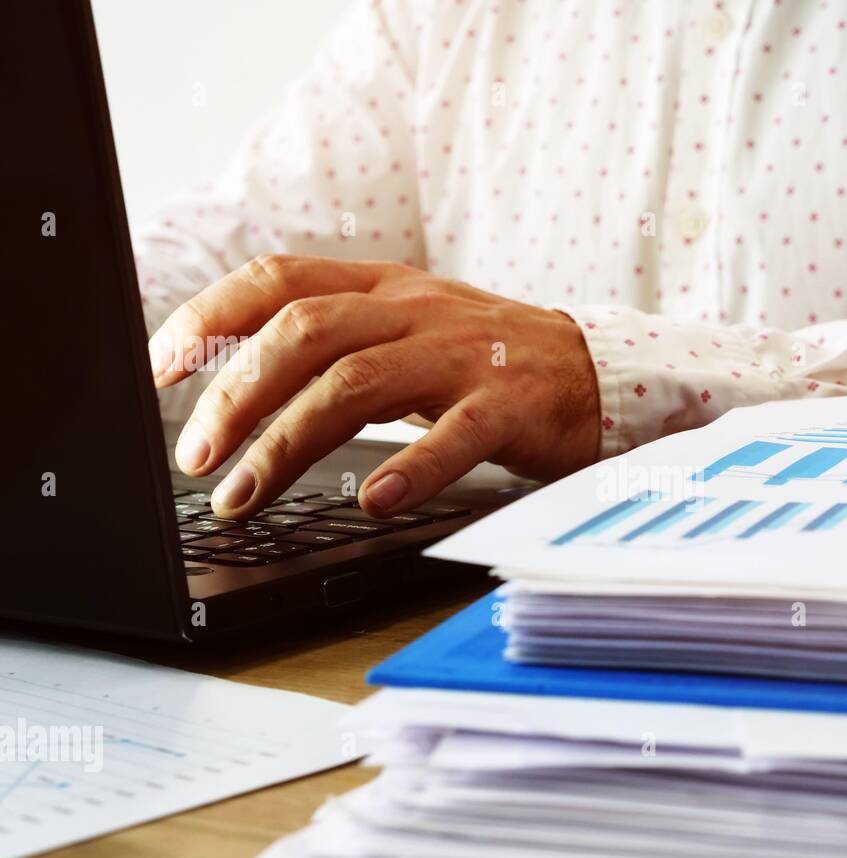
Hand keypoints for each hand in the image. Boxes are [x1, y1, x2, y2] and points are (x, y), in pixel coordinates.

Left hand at [150, 255, 600, 518]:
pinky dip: (409, 468)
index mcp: (386, 289)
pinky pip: (454, 435)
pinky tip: (374, 501)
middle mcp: (417, 311)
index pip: (279, 281)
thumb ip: (341, 343)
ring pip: (356, 384)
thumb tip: (243, 376)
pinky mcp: (510, 404)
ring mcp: (464, 355)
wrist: (598, 371)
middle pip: (302, 334)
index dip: (209, 319)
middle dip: (233, 398)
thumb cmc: (491, 361)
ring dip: (287, 445)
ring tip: (247, 497)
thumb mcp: (410, 332)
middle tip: (196, 457)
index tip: (161, 369)